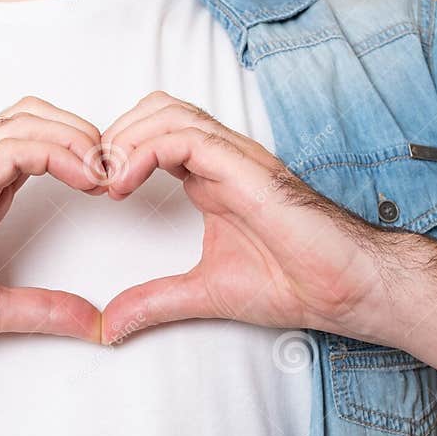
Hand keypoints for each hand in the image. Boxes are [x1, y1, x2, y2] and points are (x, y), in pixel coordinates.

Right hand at [0, 97, 107, 363]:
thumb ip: (45, 309)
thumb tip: (95, 324)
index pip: (37, 140)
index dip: (81, 151)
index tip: (115, 186)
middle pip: (35, 115)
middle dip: (84, 132)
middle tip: (119, 169)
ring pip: (28, 120)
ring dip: (78, 138)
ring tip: (108, 172)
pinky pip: (15, 148)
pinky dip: (58, 153)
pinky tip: (85, 177)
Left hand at [99, 91, 392, 344]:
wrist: (348, 288)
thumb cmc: (296, 282)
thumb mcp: (203, 293)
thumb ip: (155, 302)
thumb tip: (112, 325)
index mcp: (210, 178)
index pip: (153, 135)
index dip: (116, 152)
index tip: (91, 189)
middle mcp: (221, 158)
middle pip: (155, 110)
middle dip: (114, 135)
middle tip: (88, 176)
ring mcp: (236, 158)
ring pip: (167, 113)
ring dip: (124, 139)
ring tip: (103, 179)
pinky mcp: (247, 166)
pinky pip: (186, 137)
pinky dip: (145, 151)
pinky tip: (124, 183)